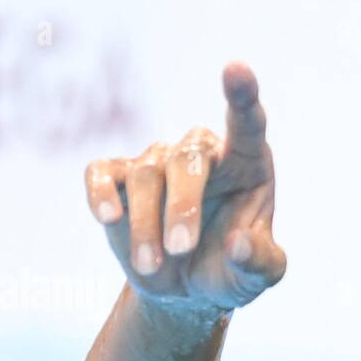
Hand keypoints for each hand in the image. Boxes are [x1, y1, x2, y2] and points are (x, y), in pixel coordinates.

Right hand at [84, 61, 286, 311]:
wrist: (186, 291)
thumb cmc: (230, 271)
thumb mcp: (256, 279)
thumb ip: (259, 263)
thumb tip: (239, 244)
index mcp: (246, 162)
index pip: (247, 123)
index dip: (242, 97)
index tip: (236, 69)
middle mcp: (201, 152)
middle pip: (186, 160)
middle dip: (181, 208)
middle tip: (180, 250)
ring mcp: (157, 161)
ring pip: (144, 177)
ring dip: (146, 224)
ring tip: (152, 267)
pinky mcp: (117, 178)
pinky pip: (101, 174)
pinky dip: (101, 194)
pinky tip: (108, 218)